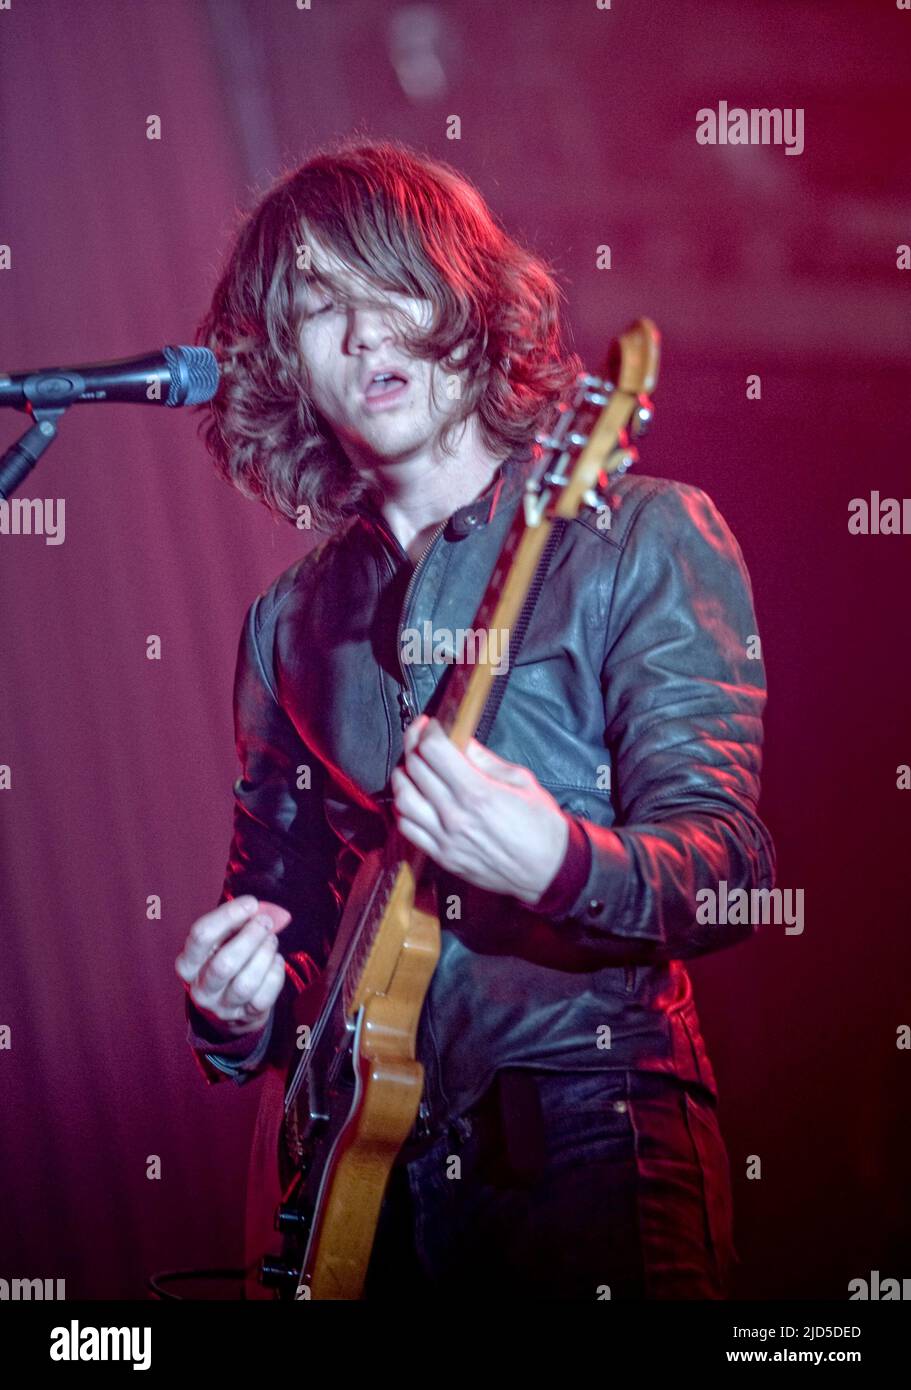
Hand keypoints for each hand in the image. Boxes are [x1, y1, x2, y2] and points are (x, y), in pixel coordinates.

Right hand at [175, 897, 290, 1038]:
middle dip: (251, 937)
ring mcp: (222, 1006)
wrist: (229, 1006)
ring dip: (264, 956)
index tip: (251, 903)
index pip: (201, 936)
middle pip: (225, 963)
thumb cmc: (224, 960)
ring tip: (271, 940)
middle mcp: (200, 988)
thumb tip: (260, 909)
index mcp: (187, 963)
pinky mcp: (244, 1017)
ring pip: (245, 983)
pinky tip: (276, 961)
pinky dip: (275, 974)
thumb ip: (234, 924)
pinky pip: (263, 997)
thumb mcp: (219, 942)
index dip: (228, 915)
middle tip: (266, 922)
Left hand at [391, 715, 569, 903]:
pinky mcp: (442, 856)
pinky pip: (407, 828)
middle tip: (420, 738)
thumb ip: (485, 760)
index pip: (433, 750)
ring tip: (413, 768)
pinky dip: (403, 809)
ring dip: (403, 777)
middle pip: (415, 769)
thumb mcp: (521, 781)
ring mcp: (445, 838)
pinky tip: (413, 799)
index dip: (427, 730)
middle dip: (414, 744)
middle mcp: (456, 815)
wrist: (548, 870)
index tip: (431, 725)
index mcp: (478, 793)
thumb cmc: (541, 827)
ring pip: (402, 798)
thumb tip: (461, 741)